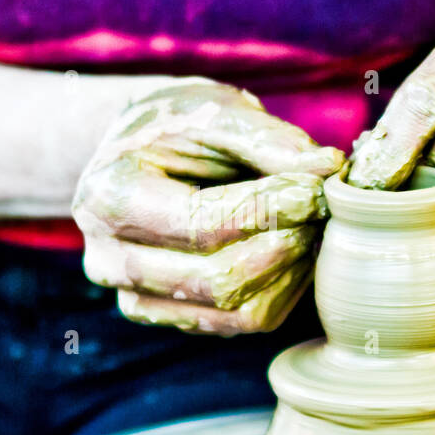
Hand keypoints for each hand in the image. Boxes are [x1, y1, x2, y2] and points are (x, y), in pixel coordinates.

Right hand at [73, 80, 343, 334]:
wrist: (138, 150)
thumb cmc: (175, 124)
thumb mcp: (214, 110)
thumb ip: (267, 139)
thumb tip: (327, 169)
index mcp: (109, 198)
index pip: (202, 225)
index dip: (269, 211)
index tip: (317, 189)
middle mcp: (106, 259)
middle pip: (216, 280)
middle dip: (283, 244)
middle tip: (321, 210)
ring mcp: (132, 296)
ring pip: (232, 312)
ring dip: (287, 273)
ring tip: (311, 228)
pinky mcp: (165, 316)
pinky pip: (238, 323)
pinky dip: (279, 291)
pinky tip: (293, 251)